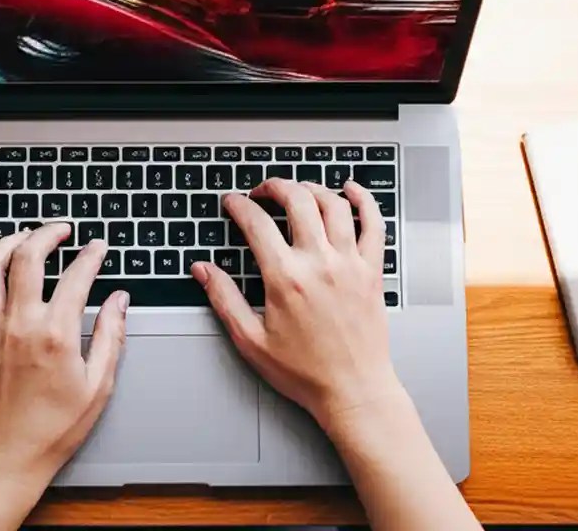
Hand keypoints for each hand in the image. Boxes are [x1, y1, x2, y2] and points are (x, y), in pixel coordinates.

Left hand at [0, 224, 127, 485]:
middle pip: (27, 257)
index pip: (77, 276)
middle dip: (47, 234)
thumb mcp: (98, 387)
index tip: (97, 248)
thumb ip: (111, 337)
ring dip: (7, 243)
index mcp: (55, 335)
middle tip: (61, 230)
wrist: (6, 457)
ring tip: (23, 237)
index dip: (91, 255)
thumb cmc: (52, 430)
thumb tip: (120, 301)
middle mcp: (19, 325)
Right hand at [190, 179, 401, 430]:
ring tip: (298, 189)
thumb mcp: (251, 339)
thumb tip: (203, 271)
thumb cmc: (305, 372)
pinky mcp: (372, 271)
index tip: (233, 204)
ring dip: (312, 187)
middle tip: (262, 191)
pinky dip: (364, 200)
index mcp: (286, 279)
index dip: (239, 206)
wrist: (353, 391)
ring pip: (333, 204)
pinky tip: (352, 190)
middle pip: (297, 200)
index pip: (256, 223)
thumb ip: (224, 298)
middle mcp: (319, 264)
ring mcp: (350, 264)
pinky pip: (374, 224)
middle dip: (274, 187)